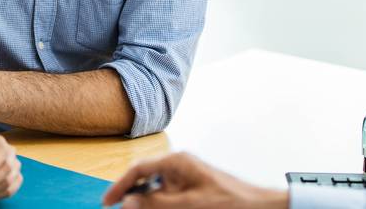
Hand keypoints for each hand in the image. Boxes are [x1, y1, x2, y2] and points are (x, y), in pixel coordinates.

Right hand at [101, 152, 287, 208]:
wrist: (259, 207)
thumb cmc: (230, 202)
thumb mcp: (188, 205)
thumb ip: (155, 203)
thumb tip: (128, 202)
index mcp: (177, 162)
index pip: (139, 169)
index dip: (120, 186)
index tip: (107, 202)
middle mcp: (179, 166)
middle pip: (146, 180)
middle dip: (134, 198)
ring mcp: (186, 178)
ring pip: (157, 191)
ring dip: (149, 204)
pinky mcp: (192, 190)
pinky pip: (170, 198)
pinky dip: (161, 206)